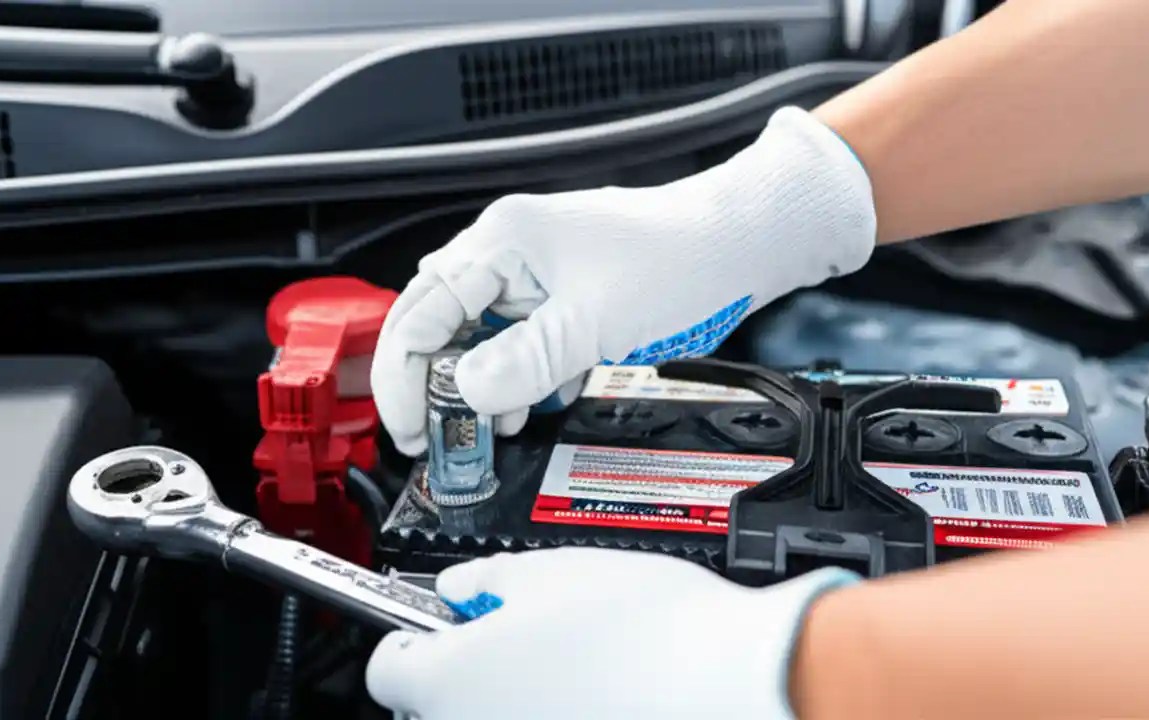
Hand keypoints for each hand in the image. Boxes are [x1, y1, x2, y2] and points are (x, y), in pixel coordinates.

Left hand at [366, 548, 858, 719]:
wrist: (736, 687)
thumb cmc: (652, 634)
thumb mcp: (551, 569)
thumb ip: (484, 579)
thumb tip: (462, 588)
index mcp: (449, 681)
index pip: (389, 664)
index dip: (416, 633)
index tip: (446, 621)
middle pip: (438, 703)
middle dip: (471, 667)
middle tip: (526, 632)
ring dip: (515, 697)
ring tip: (576, 663)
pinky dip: (554, 714)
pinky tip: (601, 692)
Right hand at [370, 106, 876, 454]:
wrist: (741, 244)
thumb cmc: (679, 259)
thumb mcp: (592, 324)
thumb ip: (522, 364)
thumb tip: (466, 395)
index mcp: (501, 243)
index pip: (420, 315)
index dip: (407, 380)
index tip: (414, 431)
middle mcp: (508, 253)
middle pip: (441, 328)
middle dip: (436, 387)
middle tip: (438, 441)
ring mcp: (534, 276)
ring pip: (479, 341)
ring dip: (480, 388)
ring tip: (489, 431)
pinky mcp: (562, 298)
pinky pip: (518, 345)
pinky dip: (518, 380)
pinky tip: (530, 406)